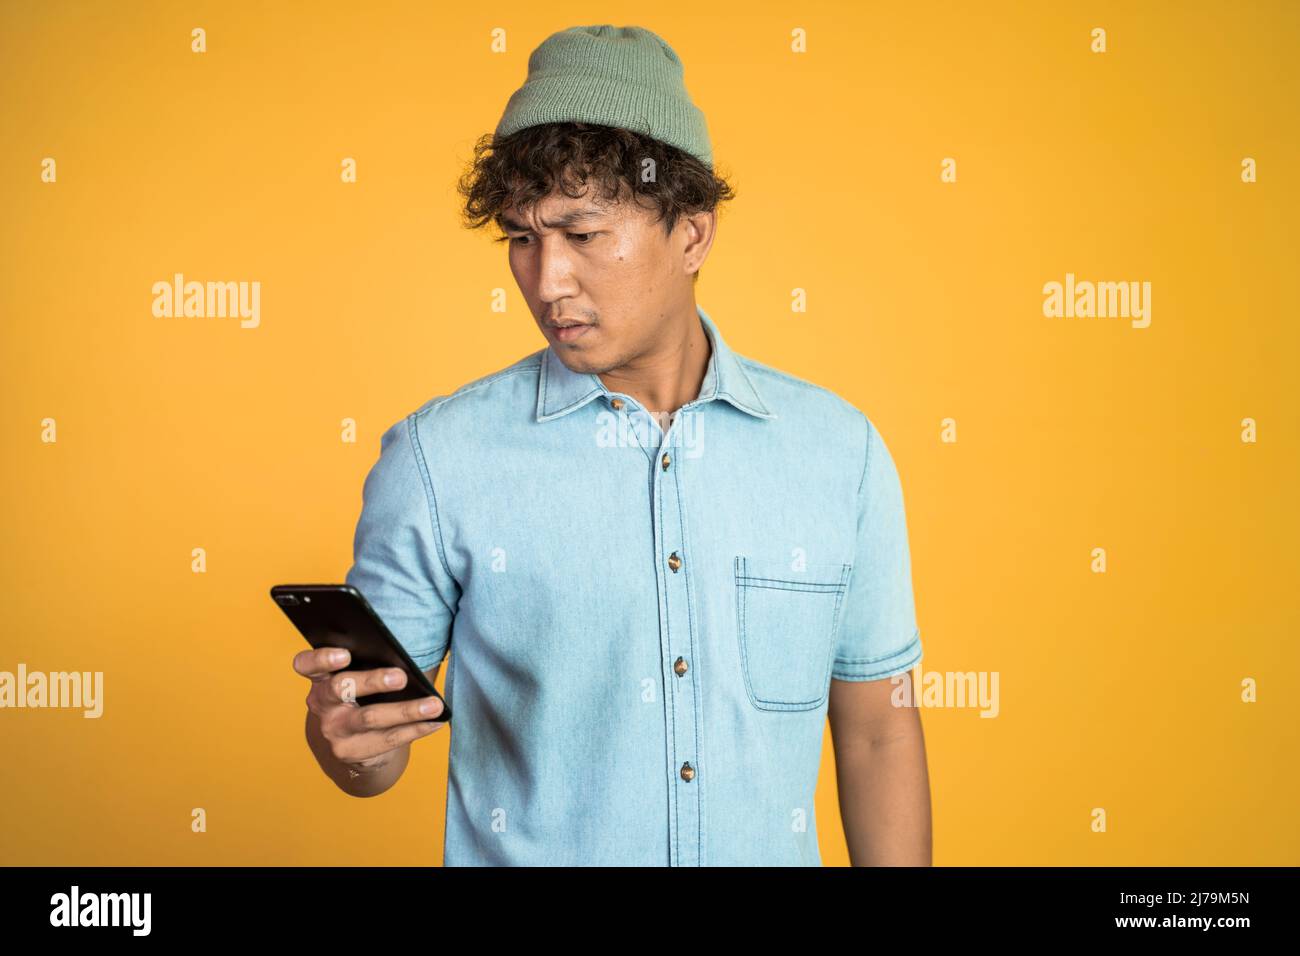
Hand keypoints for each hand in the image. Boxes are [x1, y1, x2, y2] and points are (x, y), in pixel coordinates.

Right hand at [294, 646, 445, 775]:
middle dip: (373, 681)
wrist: (352, 740)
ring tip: (434, 705)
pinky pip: (387, 739)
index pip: (307, 664)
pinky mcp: (349, 752)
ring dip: (406, 710)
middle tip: (402, 677)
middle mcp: (321, 703)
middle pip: (341, 688)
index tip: (345, 654)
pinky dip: (416, 729)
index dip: (322, 658)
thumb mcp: (358, 676)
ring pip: (370, 718)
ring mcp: (333, 730)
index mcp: (320, 677)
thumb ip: (369, 663)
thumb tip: (406, 657)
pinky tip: (436, 722)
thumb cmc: (362, 694)